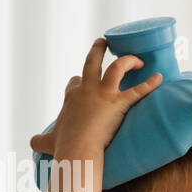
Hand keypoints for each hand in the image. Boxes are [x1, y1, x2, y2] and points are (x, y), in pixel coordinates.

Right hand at [29, 38, 161, 157]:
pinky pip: (138, 90)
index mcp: (71, 96)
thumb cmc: (62, 146)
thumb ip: (39, 140)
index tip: (83, 82)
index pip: (75, 81)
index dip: (80, 81)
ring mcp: (103, 95)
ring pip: (117, 68)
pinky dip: (150, 84)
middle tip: (104, 42)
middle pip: (92, 62)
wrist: (76, 149)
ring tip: (138, 60)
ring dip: (128, 61)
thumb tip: (31, 142)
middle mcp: (86, 89)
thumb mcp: (45, 141)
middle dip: (98, 49)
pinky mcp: (118, 104)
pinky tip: (159, 78)